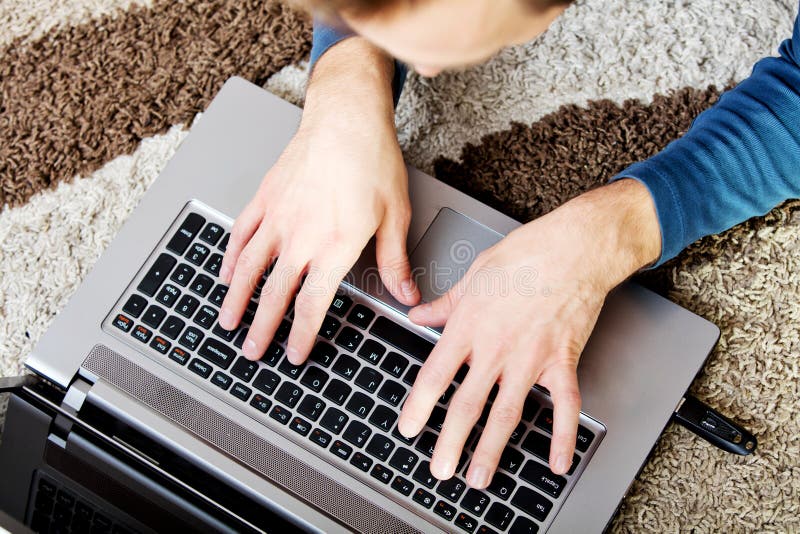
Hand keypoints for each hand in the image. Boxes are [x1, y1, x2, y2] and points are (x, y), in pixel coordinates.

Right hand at [218, 37, 419, 362]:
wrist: (346, 117)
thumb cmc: (373, 161)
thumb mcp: (396, 214)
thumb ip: (394, 261)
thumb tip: (406, 295)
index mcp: (336, 247)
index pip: (312, 304)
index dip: (301, 335)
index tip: (295, 355)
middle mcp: (302, 237)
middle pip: (275, 294)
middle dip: (263, 328)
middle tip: (252, 352)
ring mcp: (278, 217)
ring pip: (250, 268)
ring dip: (237, 299)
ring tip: (228, 322)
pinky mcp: (265, 197)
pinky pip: (241, 233)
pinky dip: (231, 257)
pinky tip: (227, 273)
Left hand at [398, 179, 659, 486]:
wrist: (576, 248)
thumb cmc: (527, 254)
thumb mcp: (475, 274)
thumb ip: (446, 304)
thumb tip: (420, 315)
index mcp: (470, 324)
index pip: (436, 374)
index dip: (418, 405)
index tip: (408, 427)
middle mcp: (496, 347)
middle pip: (467, 404)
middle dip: (450, 441)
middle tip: (439, 469)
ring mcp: (531, 357)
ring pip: (507, 413)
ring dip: (491, 449)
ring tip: (479, 476)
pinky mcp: (562, 360)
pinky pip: (563, 406)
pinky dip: (562, 437)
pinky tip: (556, 461)